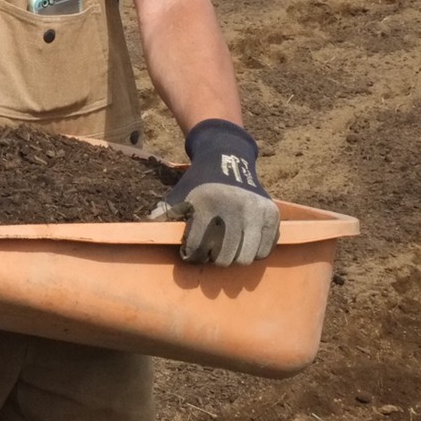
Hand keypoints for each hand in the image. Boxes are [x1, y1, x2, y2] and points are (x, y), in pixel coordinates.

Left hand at [148, 118, 279, 265]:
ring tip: (225, 251)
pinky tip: (242, 245)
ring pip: (246, 258)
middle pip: (224, 258)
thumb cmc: (198, 183)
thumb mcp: (179, 195)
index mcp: (207, 203)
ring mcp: (256, 211)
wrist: (227, 160)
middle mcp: (235, 207)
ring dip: (233, 259)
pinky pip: (265, 250)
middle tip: (209, 254)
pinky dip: (253, 252)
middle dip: (213, 260)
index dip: (191, 255)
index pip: (198, 246)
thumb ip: (165, 214)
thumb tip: (148, 229)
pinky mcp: (272, 214)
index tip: (189, 254)